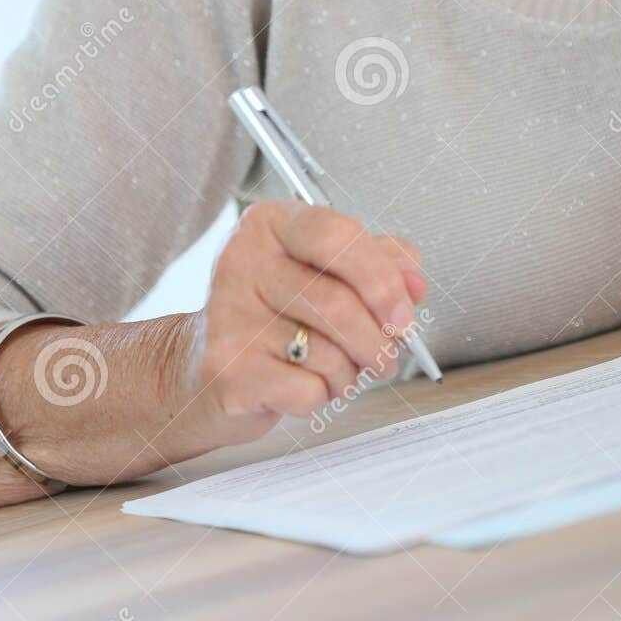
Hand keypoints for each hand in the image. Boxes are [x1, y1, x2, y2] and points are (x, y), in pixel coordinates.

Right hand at [178, 202, 428, 444]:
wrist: (206, 370)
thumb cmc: (274, 317)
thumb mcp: (326, 273)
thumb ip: (378, 263)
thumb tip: (414, 282)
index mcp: (272, 224)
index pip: (339, 235)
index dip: (382, 278)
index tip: (405, 311)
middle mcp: (243, 260)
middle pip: (338, 302)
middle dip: (378, 340)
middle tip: (388, 355)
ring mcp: (229, 313)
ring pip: (328, 351)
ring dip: (351, 373)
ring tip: (339, 370)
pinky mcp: (226, 366)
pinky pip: (307, 389)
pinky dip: (322, 396)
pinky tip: (304, 385)